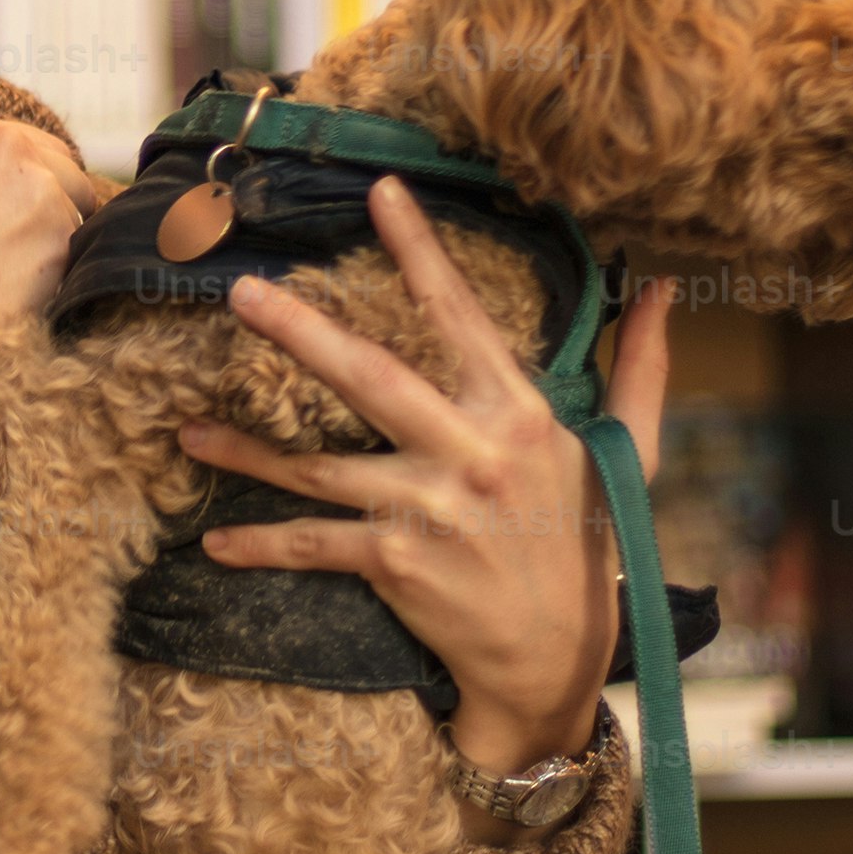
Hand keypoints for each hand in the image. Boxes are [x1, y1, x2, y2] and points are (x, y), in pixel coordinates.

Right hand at [0, 110, 107, 360]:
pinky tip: (16, 290)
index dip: (24, 184)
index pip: (28, 143)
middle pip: (63, 168)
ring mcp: (39, 185)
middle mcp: (8, 143)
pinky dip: (56, 272)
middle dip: (50, 204)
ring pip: (76, 209)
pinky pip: (77, 251)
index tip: (12, 213)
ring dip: (54, 238)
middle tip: (17, 247)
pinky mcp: (60, 232)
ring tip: (8, 272)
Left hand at [176, 180, 674, 779]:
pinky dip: (262, 544)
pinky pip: (315, 546)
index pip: (462, 317)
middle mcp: (471, 456)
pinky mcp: (398, 565)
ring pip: (320, 468)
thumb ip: (641, 369)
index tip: (381, 191)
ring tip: (186, 427)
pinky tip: (215, 537)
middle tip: (241, 292)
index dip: (421, 251)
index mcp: (521, 417)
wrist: (559, 661)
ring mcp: (429, 512)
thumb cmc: (590, 548)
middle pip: (372, 380)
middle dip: (302, 333)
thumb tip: (667, 289)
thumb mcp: (632, 456)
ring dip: (248, 450)